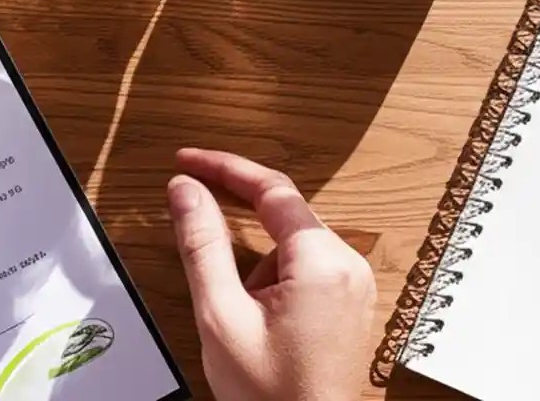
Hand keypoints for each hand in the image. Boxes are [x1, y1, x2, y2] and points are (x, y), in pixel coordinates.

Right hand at [167, 149, 375, 400]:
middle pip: (283, 211)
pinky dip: (272, 274)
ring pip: (291, 241)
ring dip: (254, 258)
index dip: (223, 167)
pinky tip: (256, 313)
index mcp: (322, 263)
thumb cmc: (271, 394)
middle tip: (190, 200)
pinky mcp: (349, 301)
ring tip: (236, 312)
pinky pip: (305, 265)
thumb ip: (202, 244)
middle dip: (234, 211)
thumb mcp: (220, 315)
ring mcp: (354, 284)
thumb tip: (185, 190)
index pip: (271, 189)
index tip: (186, 161)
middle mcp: (349, 265)